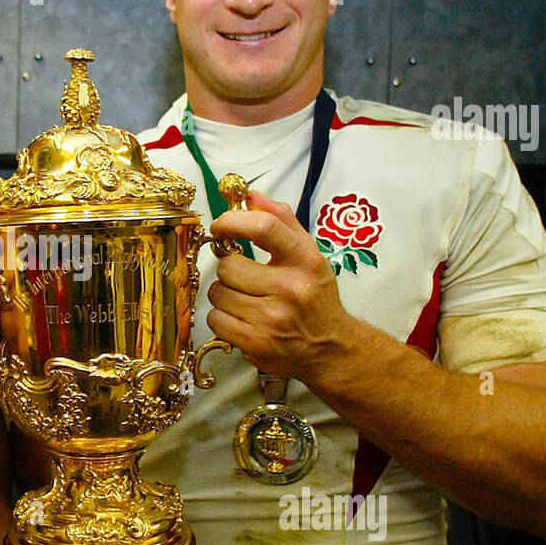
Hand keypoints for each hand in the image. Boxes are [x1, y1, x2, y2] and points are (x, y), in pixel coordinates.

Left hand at [207, 190, 358, 382]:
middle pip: (229, 265)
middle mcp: (290, 289)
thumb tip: (251, 196)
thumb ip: (281, 221)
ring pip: (218, 293)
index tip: (221, 226)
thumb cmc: (315, 298)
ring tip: (246, 300)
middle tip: (244, 277)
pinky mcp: (256, 344)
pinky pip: (215, 319)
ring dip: (225, 295)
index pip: (264, 227)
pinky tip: (241, 318)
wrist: (330, 348)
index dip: (232, 221)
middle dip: (230, 269)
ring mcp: (272, 319)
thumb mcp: (308, 255)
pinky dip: (222, 318)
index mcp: (305, 261)